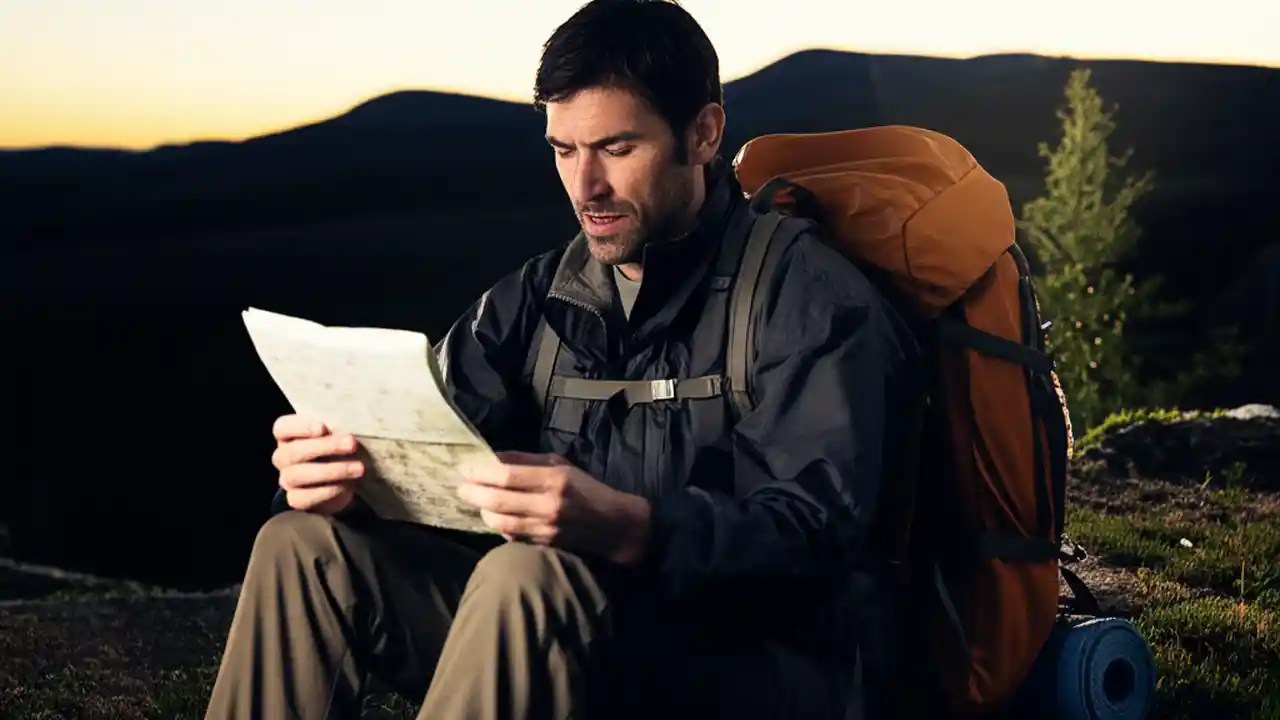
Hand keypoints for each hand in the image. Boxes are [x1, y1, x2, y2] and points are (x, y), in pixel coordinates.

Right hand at [271, 414, 364, 514]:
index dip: (300, 427)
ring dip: (331, 470)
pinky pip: (304, 497)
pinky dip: (327, 491)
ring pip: (298, 475)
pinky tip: (345, 485)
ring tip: (358, 467)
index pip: (282, 428)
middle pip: (294, 451)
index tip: (322, 428)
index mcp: (288, 435)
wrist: (341, 481)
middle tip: (351, 444)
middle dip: (325, 447)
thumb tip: (348, 431)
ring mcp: (287, 479)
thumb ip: (336, 429)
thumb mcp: (337, 435)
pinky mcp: (296, 499)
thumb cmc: (337, 449)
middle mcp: (283, 456)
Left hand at [457, 451, 651, 565]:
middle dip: (472, 493)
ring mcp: (545, 528)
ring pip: (500, 522)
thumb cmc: (586, 488)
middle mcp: (547, 505)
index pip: (507, 475)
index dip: (480, 472)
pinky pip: (510, 536)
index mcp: (553, 479)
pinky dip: (497, 527)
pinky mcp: (544, 545)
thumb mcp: (561, 465)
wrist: (613, 525)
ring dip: (482, 512)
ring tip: (476, 502)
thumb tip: (493, 457)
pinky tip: (493, 517)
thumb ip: (526, 461)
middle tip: (460, 486)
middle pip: (497, 501)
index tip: (464, 467)